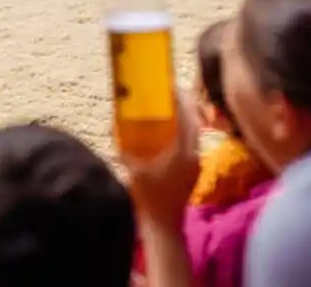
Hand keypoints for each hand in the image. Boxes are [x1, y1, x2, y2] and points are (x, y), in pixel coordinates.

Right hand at [123, 93, 200, 229]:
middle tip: (172, 91)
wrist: (162, 224)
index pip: (186, 118)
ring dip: (185, 118)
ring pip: (195, 133)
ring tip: (171, 106)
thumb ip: (123, 146)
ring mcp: (196, 164)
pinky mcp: (194, 171)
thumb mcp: (132, 168)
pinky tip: (170, 131)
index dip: (180, 99)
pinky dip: (184, 132)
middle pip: (194, 122)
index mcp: (182, 152)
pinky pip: (192, 143)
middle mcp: (194, 155)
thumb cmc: (146, 196)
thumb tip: (114, 124)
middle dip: (184, 105)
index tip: (170, 85)